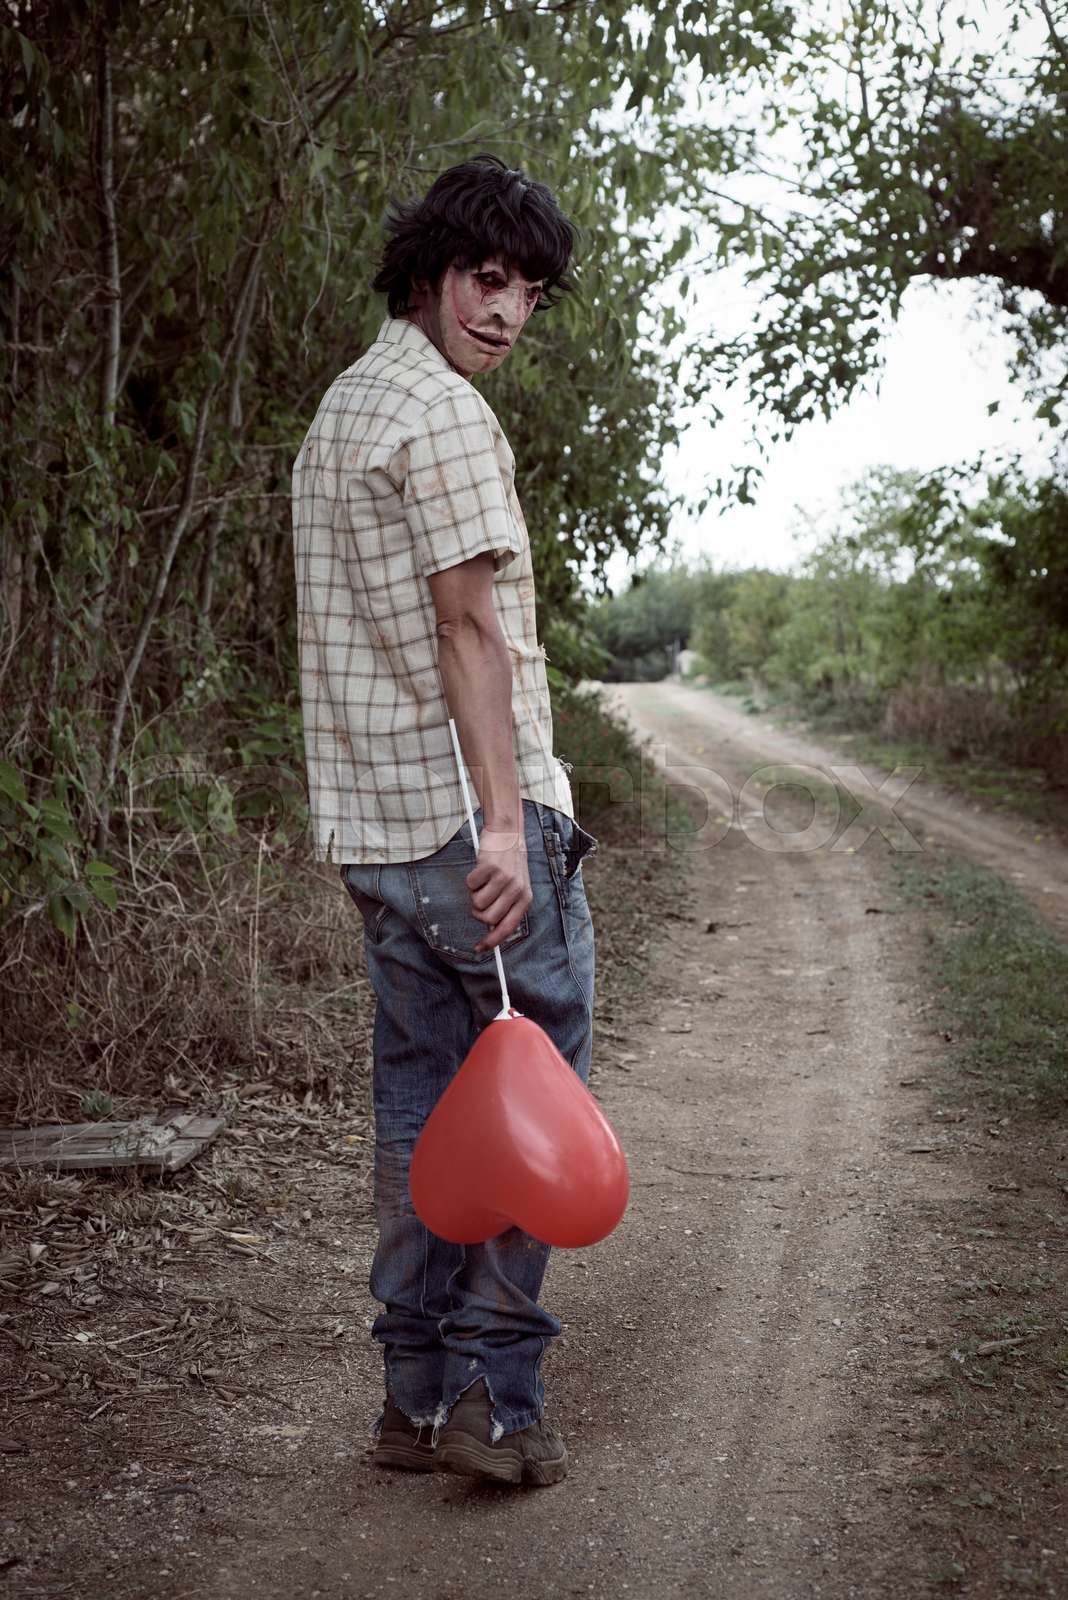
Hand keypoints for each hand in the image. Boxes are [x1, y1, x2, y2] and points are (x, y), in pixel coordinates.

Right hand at [467, 827, 531, 952]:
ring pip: (477, 903)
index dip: (492, 942)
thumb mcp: (516, 886)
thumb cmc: (510, 864)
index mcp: (525, 898)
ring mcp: (503, 878)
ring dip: (475, 895)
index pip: (508, 927)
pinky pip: (470, 885)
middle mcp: (516, 890)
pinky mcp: (489, 867)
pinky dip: (471, 880)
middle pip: (488, 919)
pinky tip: (480, 870)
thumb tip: (491, 931)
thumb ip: (507, 907)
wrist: (508, 834)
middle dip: (479, 913)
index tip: (479, 948)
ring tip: (483, 883)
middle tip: (480, 900)